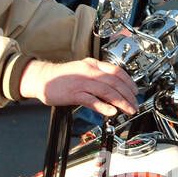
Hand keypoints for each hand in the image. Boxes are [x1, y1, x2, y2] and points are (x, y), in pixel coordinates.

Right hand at [19, 57, 137, 117]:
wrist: (42, 78)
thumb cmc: (62, 77)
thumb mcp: (83, 70)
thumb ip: (97, 77)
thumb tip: (112, 87)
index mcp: (93, 64)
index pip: (116, 71)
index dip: (129, 82)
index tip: (135, 91)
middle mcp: (89, 71)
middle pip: (115, 82)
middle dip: (128, 95)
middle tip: (134, 105)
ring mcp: (82, 82)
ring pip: (107, 91)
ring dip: (121, 102)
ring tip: (128, 110)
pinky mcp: (74, 93)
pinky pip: (92, 100)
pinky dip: (103, 106)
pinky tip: (111, 112)